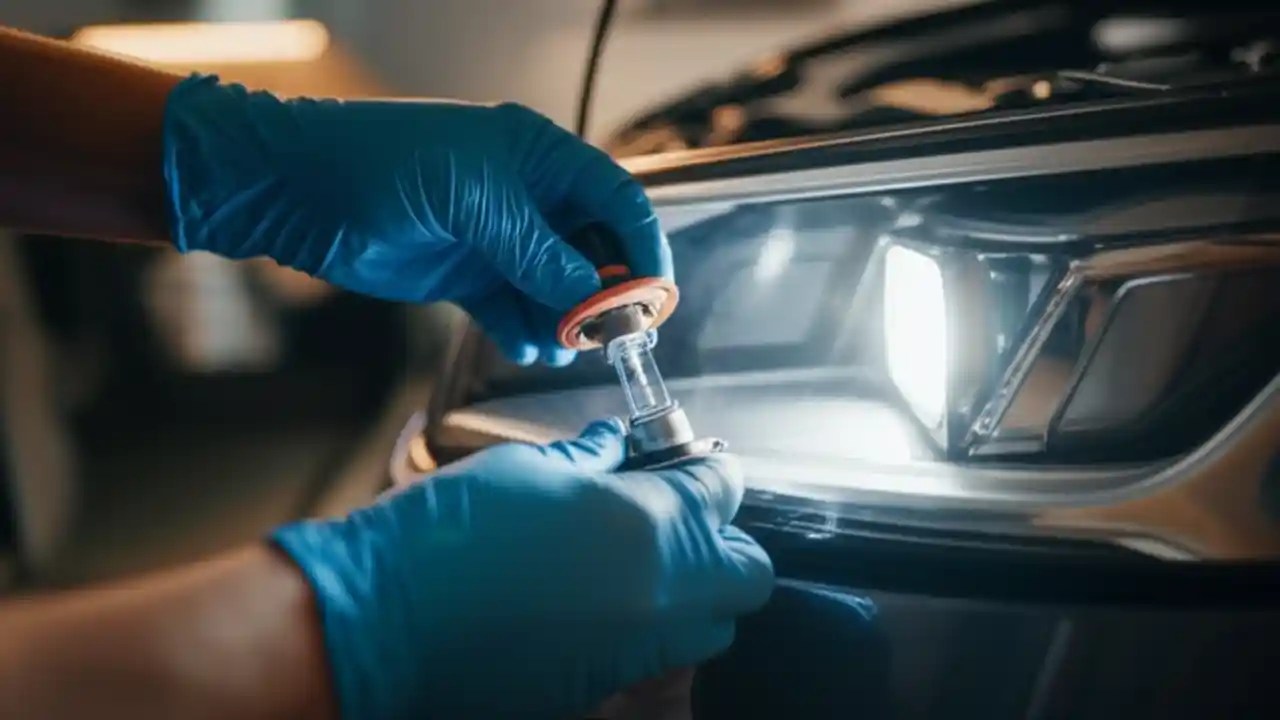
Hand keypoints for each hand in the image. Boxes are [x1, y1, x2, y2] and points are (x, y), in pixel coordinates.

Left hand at [163, 75, 671, 365]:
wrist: (299, 189)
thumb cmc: (381, 163)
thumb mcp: (472, 199)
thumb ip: (534, 248)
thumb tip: (589, 291)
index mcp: (538, 157)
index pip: (616, 200)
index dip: (641, 246)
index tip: (653, 294)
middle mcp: (525, 197)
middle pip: (591, 248)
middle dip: (605, 292)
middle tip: (612, 333)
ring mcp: (495, 238)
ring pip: (554, 285)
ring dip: (566, 319)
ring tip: (567, 346)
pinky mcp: (465, 274)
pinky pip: (512, 307)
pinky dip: (526, 329)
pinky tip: (530, 346)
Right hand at [272, 420, 773, 719]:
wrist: (382, 627)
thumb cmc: (449, 534)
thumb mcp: (526, 471)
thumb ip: (589, 461)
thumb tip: (614, 450)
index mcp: (650, 527)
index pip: (723, 486)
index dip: (705, 467)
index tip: (685, 462)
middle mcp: (663, 596)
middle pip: (744, 572)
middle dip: (720, 538)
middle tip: (671, 515)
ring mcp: (638, 651)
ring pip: (712, 623)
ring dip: (693, 588)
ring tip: (635, 561)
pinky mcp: (603, 686)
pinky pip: (659, 655)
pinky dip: (649, 627)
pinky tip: (594, 600)